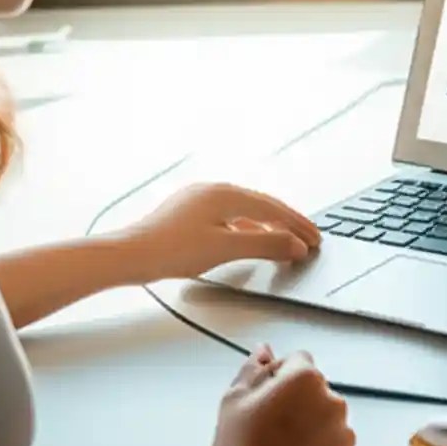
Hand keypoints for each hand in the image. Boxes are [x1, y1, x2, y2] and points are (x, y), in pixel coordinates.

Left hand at [123, 183, 321, 282]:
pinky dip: (248, 229)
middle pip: (262, 206)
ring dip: (269, 226)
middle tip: (309, 238)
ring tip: (286, 240)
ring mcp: (200, 200)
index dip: (297, 226)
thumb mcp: (226, 248)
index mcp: (226, 193)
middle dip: (288, 223)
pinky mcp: (189, 213)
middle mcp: (215, 190)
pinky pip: (229, 217)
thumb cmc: (172, 250)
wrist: (130, 255)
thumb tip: (296, 245)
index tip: (316, 240)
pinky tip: (251, 240)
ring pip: (246, 212)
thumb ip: (266, 245)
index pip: (273, 209)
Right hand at [202, 345, 358, 445]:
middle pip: (317, 392)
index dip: (279, 377)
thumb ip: (253, 369)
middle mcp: (332, 402)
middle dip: (299, 404)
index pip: (298, 361)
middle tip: (272, 429)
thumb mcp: (234, 400)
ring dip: (313, 431)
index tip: (268, 397)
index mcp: (305, 378)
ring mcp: (345, 435)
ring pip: (329, 422)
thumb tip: (263, 351)